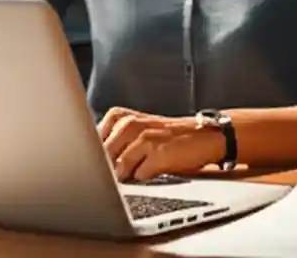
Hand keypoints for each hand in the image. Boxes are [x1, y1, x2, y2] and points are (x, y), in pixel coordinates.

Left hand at [97, 106, 226, 181]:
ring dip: (128, 174)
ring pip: (119, 167)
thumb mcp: (139, 130)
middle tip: (125, 169)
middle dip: (108, 169)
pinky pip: (139, 176)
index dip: (93, 157)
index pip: (92, 141)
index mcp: (121, 117)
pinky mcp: (159, 154)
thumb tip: (91, 164)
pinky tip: (155, 170)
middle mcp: (131, 124)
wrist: (205, 137)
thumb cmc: (170, 137)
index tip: (96, 165)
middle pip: (104, 157)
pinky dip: (144, 178)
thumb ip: (115, 141)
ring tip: (142, 168)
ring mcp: (145, 139)